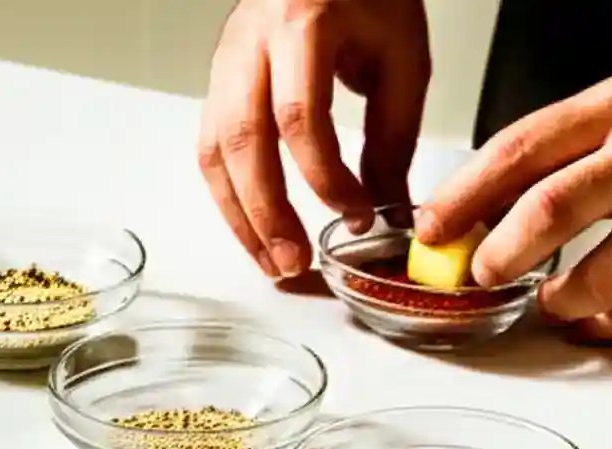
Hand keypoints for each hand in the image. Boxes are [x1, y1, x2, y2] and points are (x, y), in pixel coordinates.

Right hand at [198, 0, 430, 277]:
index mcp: (303, 23)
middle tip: (294, 261)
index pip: (300, 118)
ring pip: (214, 151)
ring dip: (239, 216)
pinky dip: (230, 195)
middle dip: (267, 212)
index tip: (357, 214)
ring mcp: (225, 60)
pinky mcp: (219, 80)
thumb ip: (393, 134)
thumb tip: (384, 205)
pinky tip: (253, 228)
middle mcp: (250, 42)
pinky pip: (210, 146)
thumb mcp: (401, 55)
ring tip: (271, 260)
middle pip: (243, 141)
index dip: (325, 178)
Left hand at [415, 38, 611, 338]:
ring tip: (547, 301)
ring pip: (599, 276)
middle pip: (549, 211)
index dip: (464, 195)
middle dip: (498, 255)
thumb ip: (576, 142)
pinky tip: (596, 322)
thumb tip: (501, 195)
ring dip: (558, 300)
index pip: (519, 150)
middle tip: (480, 273)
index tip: (435, 227)